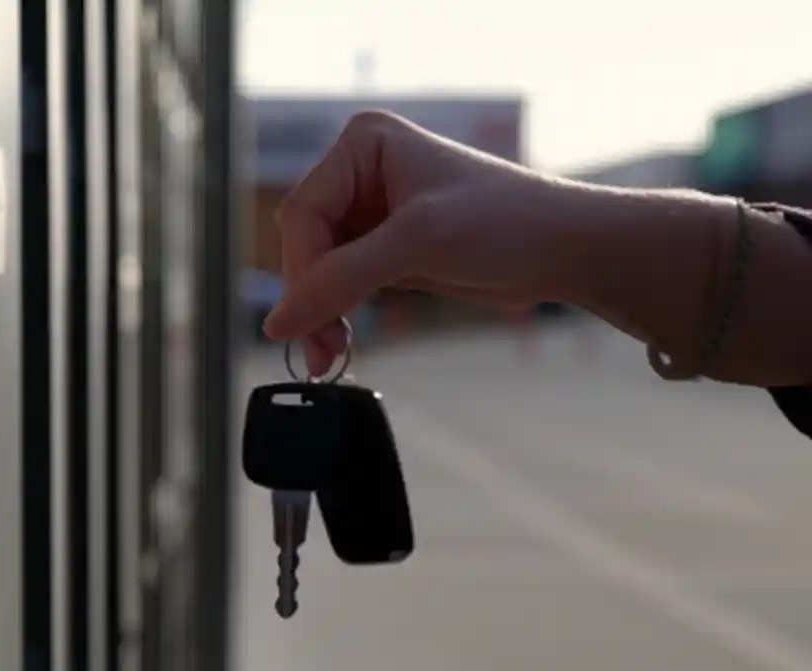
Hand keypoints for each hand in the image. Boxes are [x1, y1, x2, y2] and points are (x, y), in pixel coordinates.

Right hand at [263, 110, 569, 375]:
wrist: (564, 249)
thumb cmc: (506, 222)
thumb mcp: (416, 244)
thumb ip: (341, 280)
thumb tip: (276, 324)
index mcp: (364, 144)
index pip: (304, 212)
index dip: (300, 270)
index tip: (295, 324)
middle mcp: (362, 171)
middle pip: (304, 242)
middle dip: (310, 296)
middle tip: (318, 351)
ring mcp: (372, 210)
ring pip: (318, 267)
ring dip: (321, 312)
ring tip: (329, 356)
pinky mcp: (386, 247)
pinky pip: (341, 283)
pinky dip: (338, 313)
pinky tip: (342, 341)